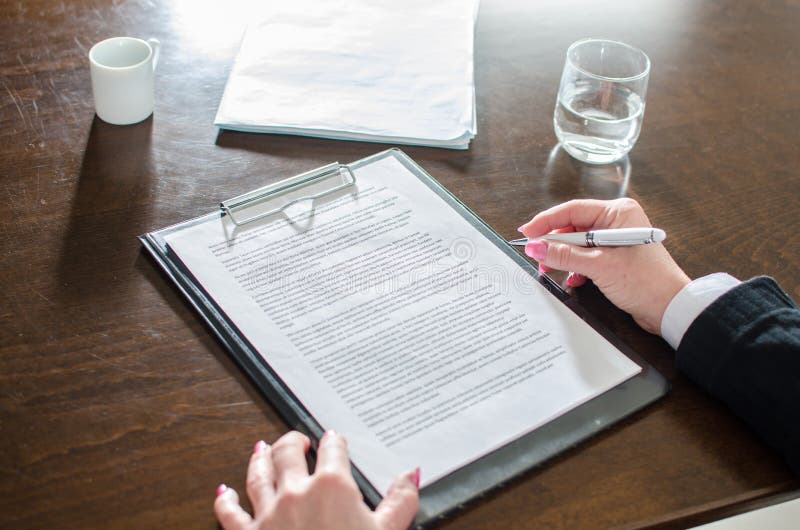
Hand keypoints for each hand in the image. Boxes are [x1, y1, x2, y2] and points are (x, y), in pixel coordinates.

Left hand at [214, 430, 419, 529]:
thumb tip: (410, 475)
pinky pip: (229, 513)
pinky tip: (223, 492)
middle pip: (287, 451)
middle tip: (298, 440)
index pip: (332, 448)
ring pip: (257, 474)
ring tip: (261, 449)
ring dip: (259, 458)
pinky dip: (225, 500)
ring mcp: (268, 513)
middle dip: (293, 441)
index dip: (334, 440)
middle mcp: (296, 492)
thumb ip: (400, 501)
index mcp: (331, 486)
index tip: (334, 439)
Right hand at [518, 198, 689, 333]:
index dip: (546, 221)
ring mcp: (615, 240)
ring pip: (578, 244)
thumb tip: (535, 246)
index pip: (573, 210)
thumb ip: (564, 255)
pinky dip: (576, 267)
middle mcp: (617, 222)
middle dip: (554, 243)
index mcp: (618, 213)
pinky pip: (586, 256)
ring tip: (551, 270)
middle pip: (573, 226)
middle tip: (537, 256)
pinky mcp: (615, 257)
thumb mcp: (600, 266)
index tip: (527, 232)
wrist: (670, 308)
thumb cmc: (646, 282)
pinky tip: (574, 279)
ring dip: (564, 258)